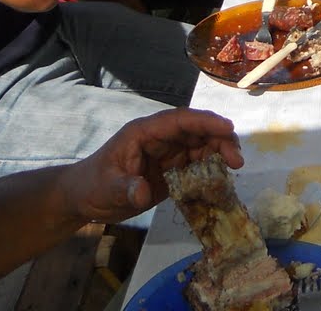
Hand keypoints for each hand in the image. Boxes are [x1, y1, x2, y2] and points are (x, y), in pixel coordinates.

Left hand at [57, 109, 241, 224]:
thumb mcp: (106, 188)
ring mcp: (166, 153)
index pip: (179, 120)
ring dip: (219, 152)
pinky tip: (221, 179)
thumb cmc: (91, 186)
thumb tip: (142, 191)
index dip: (204, 122)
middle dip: (219, 138)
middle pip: (195, 130)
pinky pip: (195, 164)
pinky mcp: (170, 170)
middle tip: (236, 159)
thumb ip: (125, 188)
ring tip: (235, 167)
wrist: (83, 200)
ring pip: (199, 145)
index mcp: (144, 132)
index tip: (228, 128)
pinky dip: (210, 168)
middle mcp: (159, 138)